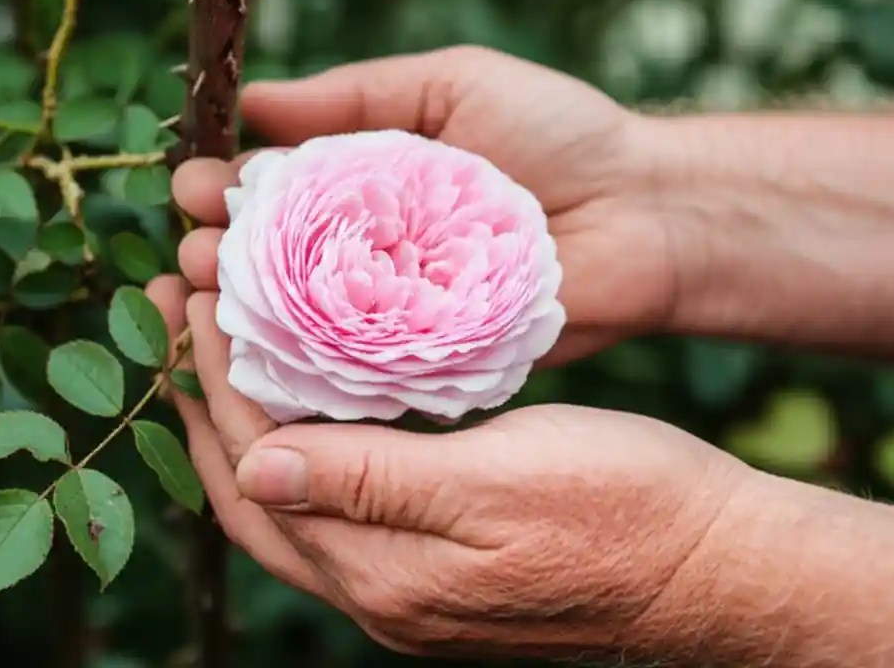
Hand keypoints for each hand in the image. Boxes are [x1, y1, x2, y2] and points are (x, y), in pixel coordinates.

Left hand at [146, 275, 749, 657]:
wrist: (713, 568)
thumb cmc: (626, 511)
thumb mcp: (500, 484)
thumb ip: (373, 483)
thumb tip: (256, 466)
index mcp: (384, 572)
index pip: (260, 467)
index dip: (219, 382)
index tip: (196, 302)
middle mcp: (379, 591)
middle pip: (253, 493)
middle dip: (207, 403)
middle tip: (180, 313)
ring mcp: (407, 586)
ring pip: (289, 501)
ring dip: (248, 423)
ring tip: (224, 345)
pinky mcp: (437, 570)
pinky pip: (335, 507)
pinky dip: (303, 446)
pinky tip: (307, 399)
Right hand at [174, 45, 677, 364]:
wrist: (645, 213)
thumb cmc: (557, 136)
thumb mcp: (452, 86)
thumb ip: (355, 94)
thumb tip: (252, 100)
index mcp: (363, 186)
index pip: (272, 193)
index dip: (226, 191)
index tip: (192, 188)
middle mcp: (365, 254)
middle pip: (268, 264)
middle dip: (217, 259)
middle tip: (189, 256)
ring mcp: (388, 316)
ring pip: (296, 325)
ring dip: (242, 321)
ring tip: (202, 306)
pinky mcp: (420, 368)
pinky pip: (350, 375)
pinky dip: (300, 375)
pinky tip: (257, 369)